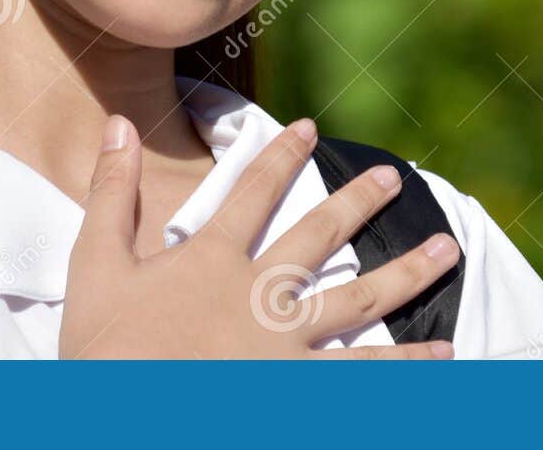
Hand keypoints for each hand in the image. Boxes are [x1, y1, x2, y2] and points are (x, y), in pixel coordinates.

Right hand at [59, 112, 459, 358]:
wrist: (116, 419)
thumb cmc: (103, 352)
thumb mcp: (94, 265)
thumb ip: (111, 193)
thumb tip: (119, 124)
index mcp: (211, 260)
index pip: (252, 192)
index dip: (279, 156)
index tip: (308, 128)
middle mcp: (258, 296)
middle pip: (320, 236)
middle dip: (358, 201)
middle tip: (393, 179)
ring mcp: (285, 348)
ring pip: (360, 301)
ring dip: (408, 275)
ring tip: (448, 253)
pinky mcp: (298, 393)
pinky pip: (364, 376)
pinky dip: (406, 366)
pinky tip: (445, 357)